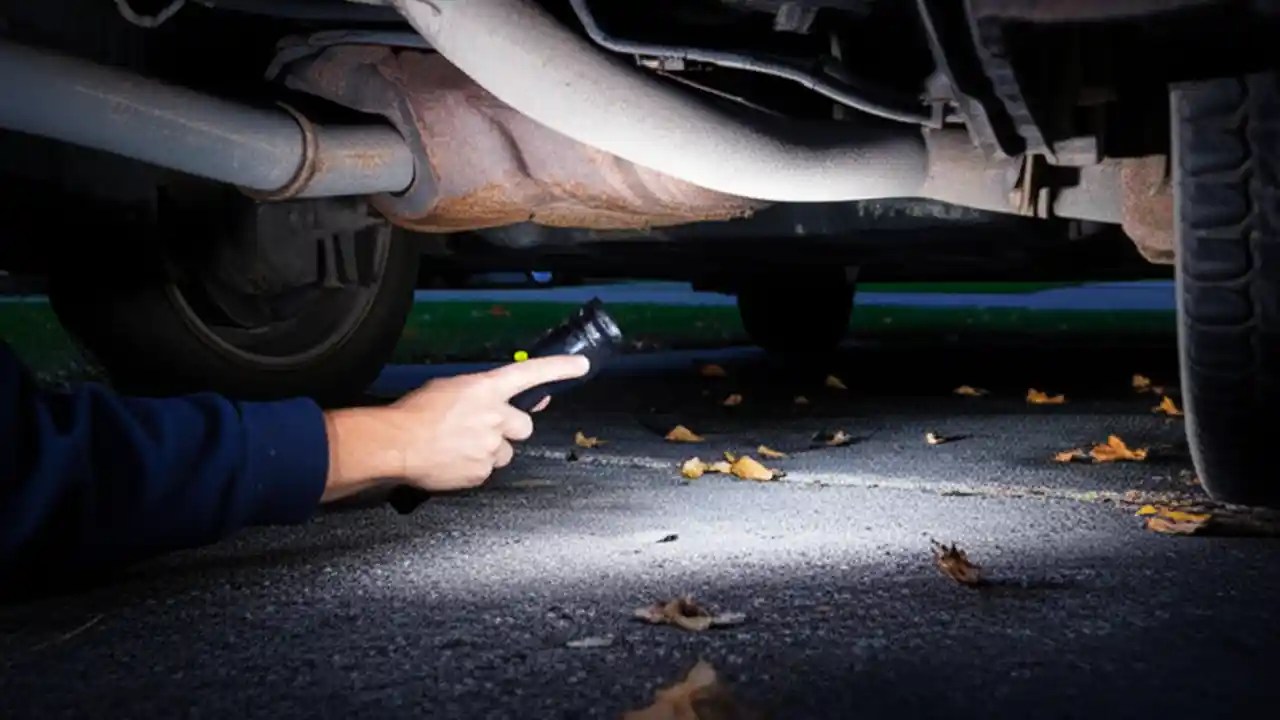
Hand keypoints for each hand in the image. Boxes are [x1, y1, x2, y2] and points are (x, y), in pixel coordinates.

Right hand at [321, 355, 589, 500]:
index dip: (559, 368)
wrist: (397, 444)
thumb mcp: (449, 388)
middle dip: (510, 430)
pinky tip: (452, 461)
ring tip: (459, 447)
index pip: (531, 373)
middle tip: (485, 430)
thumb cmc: (415, 413)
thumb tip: (492, 401)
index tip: (582, 366)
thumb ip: (479, 393)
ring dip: (490, 450)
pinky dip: (473, 468)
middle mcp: (495, 416)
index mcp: (486, 388)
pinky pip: (486, 471)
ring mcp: (491, 446)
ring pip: (505, 452)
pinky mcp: (482, 472)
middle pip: (524, 426)